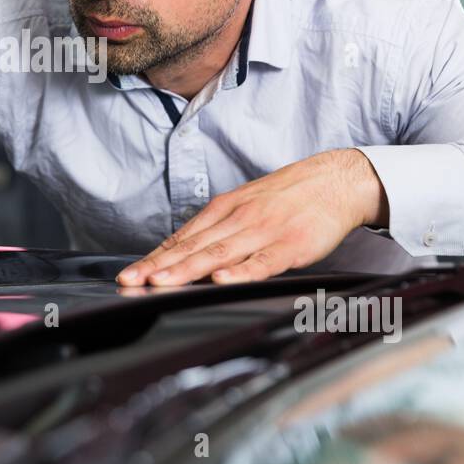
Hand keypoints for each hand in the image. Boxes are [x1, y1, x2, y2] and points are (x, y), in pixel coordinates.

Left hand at [117, 148, 387, 286]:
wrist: (335, 181)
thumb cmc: (289, 197)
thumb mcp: (246, 204)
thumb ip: (218, 229)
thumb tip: (184, 252)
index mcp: (225, 210)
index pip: (182, 238)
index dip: (154, 258)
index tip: (129, 274)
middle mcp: (238, 219)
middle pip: (192, 248)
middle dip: (158, 267)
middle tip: (130, 281)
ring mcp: (263, 232)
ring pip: (218, 254)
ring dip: (186, 270)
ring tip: (161, 283)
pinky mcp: (290, 246)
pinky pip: (261, 262)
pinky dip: (240, 272)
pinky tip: (221, 280)